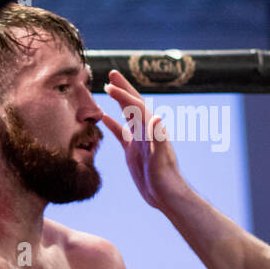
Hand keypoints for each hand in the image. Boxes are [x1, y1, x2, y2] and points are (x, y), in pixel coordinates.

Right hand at [101, 70, 184, 210]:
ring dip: (118, 101)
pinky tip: (103, 118)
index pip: (136, 106)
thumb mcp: (160, 158)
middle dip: (123, 88)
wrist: (167, 195)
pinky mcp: (133, 151)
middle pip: (132, 104)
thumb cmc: (166, 178)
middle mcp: (146, 131)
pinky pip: (121, 133)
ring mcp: (139, 140)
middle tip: (111, 73)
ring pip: (126, 115)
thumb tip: (157, 116)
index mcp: (152, 130)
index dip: (124, 94)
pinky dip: (112, 124)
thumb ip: (159, 138)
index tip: (109, 84)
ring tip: (107, 88)